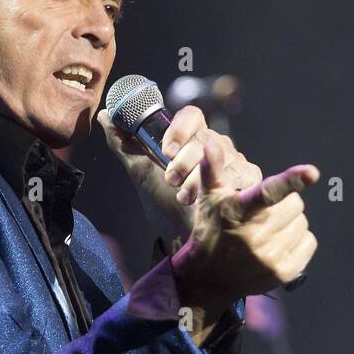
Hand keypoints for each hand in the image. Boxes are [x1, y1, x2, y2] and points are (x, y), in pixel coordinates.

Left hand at [97, 102, 261, 237]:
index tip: (165, 149)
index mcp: (190, 137)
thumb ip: (124, 145)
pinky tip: (211, 201)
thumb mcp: (141, 173)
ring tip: (185, 198)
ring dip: (199, 180)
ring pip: (223, 157)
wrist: (182, 237)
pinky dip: (223, 189)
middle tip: (171, 180)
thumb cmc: (165, 203)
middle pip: (205, 138)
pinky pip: (241, 177)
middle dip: (185, 160)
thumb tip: (104, 116)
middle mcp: (215, 145)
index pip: (191, 115)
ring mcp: (234, 162)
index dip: (179, 128)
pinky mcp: (249, 181)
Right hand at [126, 140, 318, 346]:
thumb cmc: (212, 229)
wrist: (207, 279)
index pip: (268, 192)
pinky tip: (277, 245)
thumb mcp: (209, 199)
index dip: (291, 180)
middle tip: (263, 214)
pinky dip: (298, 240)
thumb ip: (213, 169)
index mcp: (239, 212)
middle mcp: (255, 237)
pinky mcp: (283, 273)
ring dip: (289, 223)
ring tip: (268, 231)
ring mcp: (270, 257)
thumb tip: (211, 142)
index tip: (312, 173)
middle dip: (283, 205)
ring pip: (302, 223)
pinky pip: (309, 242)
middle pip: (295, 204)